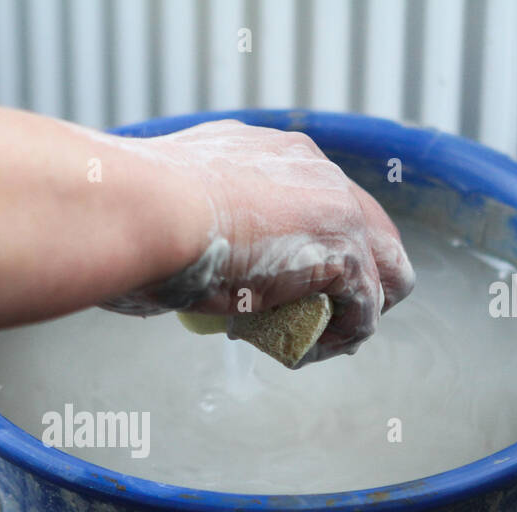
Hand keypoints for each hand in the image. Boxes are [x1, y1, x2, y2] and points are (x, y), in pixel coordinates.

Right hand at [100, 120, 415, 360]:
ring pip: (384, 275)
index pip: (323, 200)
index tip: (282, 286)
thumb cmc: (132, 213)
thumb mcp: (173, 205)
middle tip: (313, 318)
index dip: (313, 249)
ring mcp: (338, 212)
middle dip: (351, 280)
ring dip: (352, 315)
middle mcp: (317, 170)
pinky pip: (365, 313)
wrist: (140, 210)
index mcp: (275, 152)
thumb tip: (178, 258)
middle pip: (371, 231)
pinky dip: (339, 340)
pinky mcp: (344, 256)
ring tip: (310, 342)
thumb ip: (194, 221)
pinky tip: (302, 353)